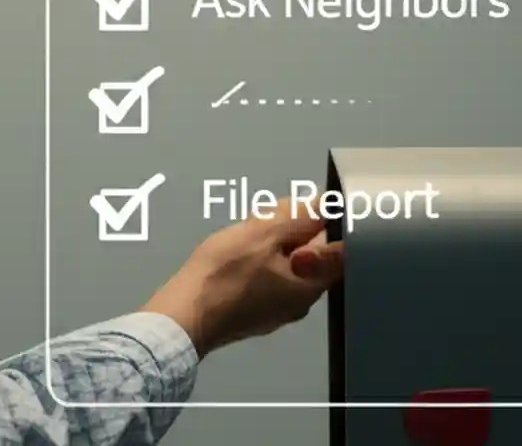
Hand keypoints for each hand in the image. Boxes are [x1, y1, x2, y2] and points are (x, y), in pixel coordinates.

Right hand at [139, 196, 342, 357]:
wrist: (182, 317)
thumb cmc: (223, 274)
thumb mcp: (262, 233)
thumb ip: (299, 217)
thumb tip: (326, 204)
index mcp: (314, 283)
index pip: (339, 246)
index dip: (325, 221)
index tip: (303, 209)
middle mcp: (303, 303)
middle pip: (312, 256)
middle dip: (293, 232)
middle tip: (263, 221)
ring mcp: (279, 313)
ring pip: (287, 268)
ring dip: (272, 247)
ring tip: (245, 238)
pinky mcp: (255, 316)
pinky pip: (268, 281)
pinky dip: (259, 265)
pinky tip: (236, 260)